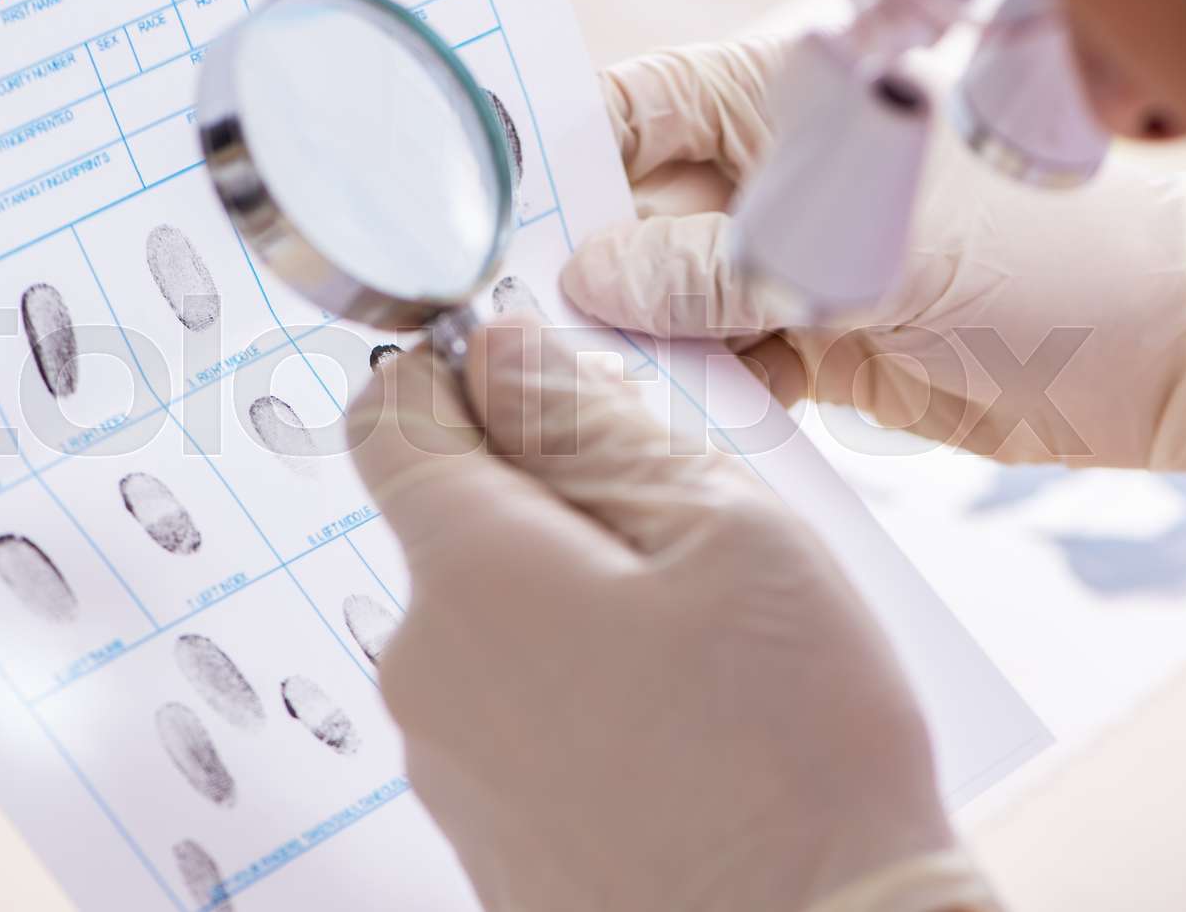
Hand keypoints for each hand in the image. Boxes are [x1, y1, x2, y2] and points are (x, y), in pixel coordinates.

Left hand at [346, 315, 995, 911]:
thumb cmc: (794, 754)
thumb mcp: (725, 532)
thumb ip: (591, 426)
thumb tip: (502, 352)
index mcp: (469, 574)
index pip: (391, 415)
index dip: (464, 375)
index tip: (548, 389)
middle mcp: (424, 672)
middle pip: (452, 524)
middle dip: (553, 500)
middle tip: (685, 543)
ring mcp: (446, 765)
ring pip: (492, 621)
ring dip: (575, 601)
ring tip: (699, 655)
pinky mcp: (484, 834)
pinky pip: (511, 712)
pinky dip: (576, 690)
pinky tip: (675, 730)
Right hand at [562, 37, 1185, 490]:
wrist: (1139, 356)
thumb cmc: (1031, 258)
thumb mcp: (860, 255)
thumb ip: (717, 266)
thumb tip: (588, 279)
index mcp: (782, 108)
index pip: (639, 111)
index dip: (566, 160)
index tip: (502, 226)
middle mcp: (768, 181)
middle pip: (637, 219)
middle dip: (592, 277)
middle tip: (535, 336)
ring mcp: (781, 266)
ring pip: (667, 302)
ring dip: (637, 348)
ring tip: (592, 391)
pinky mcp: (800, 345)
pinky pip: (716, 366)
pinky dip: (694, 397)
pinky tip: (669, 424)